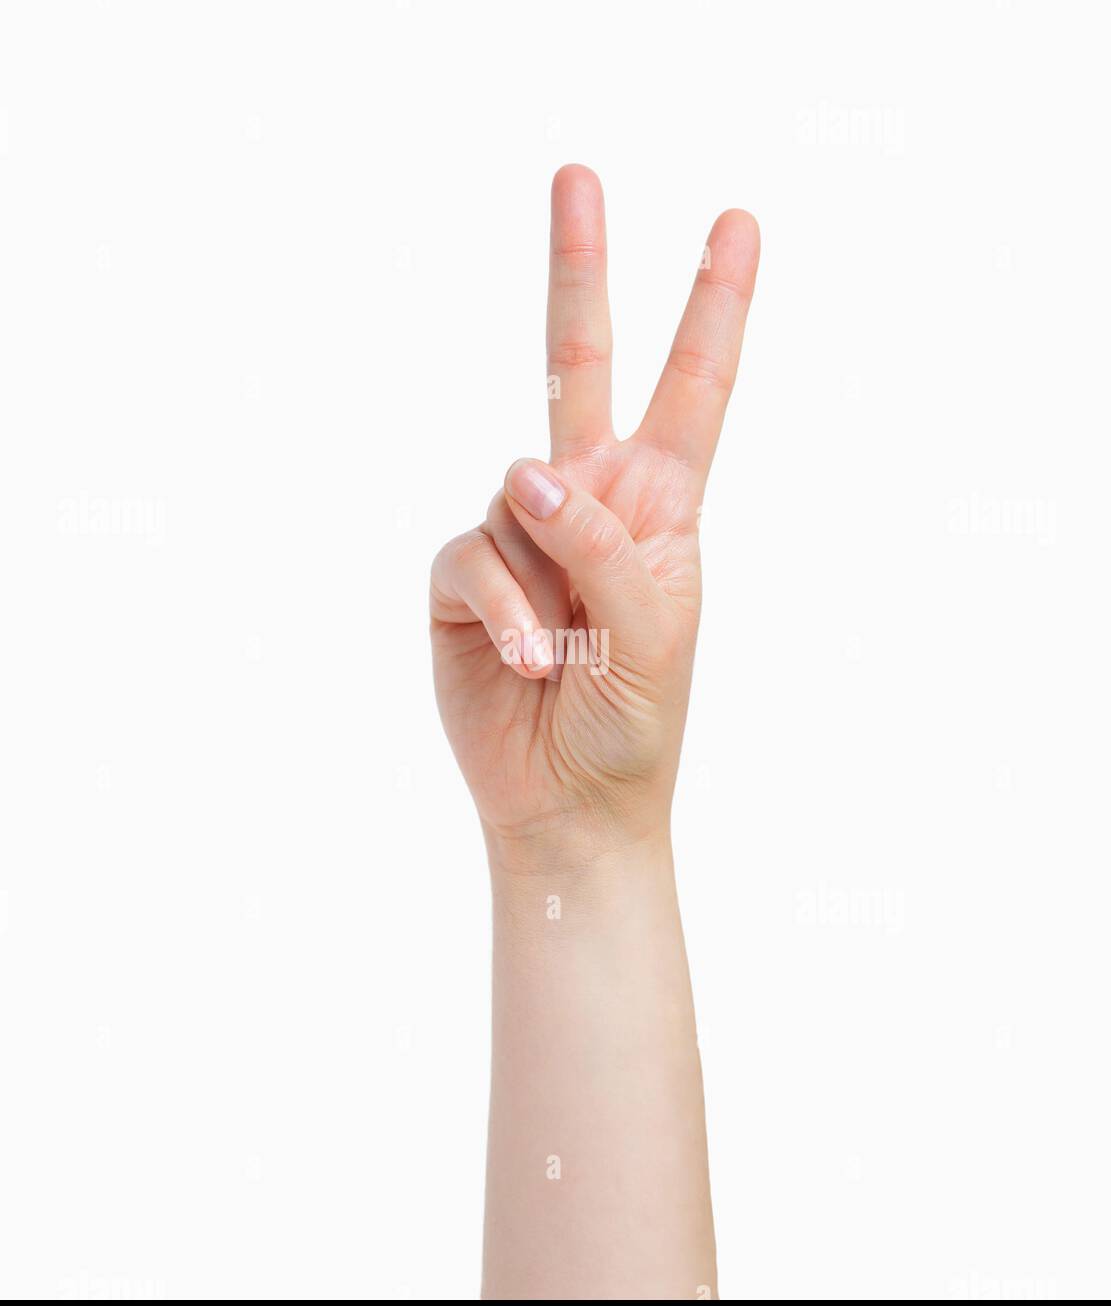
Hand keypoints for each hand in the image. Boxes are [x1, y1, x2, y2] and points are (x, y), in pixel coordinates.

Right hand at [430, 166, 758, 863]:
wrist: (569, 805)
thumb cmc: (635, 722)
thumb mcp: (658, 631)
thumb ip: (608, 543)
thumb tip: (529, 469)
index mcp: (659, 508)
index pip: (692, 390)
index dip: (712, 308)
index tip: (736, 224)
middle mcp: (589, 503)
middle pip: (578, 365)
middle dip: (580, 270)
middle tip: (577, 172)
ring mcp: (522, 536)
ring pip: (517, 492)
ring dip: (544, 578)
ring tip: (564, 654)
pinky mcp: (465, 576)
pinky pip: (474, 552)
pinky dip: (504, 605)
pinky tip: (528, 659)